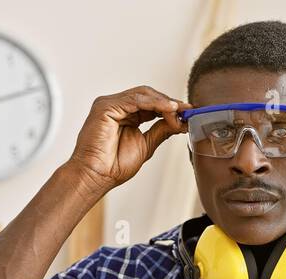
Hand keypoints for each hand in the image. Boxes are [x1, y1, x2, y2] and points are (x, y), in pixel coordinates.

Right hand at [68, 85, 188, 191]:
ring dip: (164, 103)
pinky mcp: (105, 106)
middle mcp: (117, 106)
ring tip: (179, 113)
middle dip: (169, 103)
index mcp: (125, 115)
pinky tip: (168, 109)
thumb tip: (178, 121)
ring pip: (143, 95)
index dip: (170, 106)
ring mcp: (109, 104)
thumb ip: (160, 130)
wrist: (97, 176)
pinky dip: (154, 103)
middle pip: (148, 95)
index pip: (151, 103)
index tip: (188, 112)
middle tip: (187, 111)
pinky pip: (134, 100)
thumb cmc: (114, 166)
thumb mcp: (146, 144)